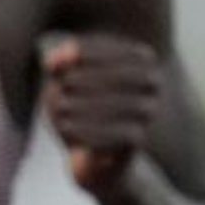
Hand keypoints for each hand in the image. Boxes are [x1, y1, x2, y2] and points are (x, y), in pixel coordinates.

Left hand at [41, 33, 160, 193]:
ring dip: (83, 107)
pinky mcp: (140, 137)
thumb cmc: (77, 103)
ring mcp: (150, 110)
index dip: (82, 55)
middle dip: (84, 81)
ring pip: (117, 105)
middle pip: (118, 76)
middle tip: (57, 90)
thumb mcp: (64, 79)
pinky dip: (88, 130)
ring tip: (58, 110)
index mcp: (141, 58)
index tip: (51, 64)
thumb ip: (60, 63)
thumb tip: (57, 59)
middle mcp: (153, 82)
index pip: (113, 49)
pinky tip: (67, 128)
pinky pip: (116, 133)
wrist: (93, 155)